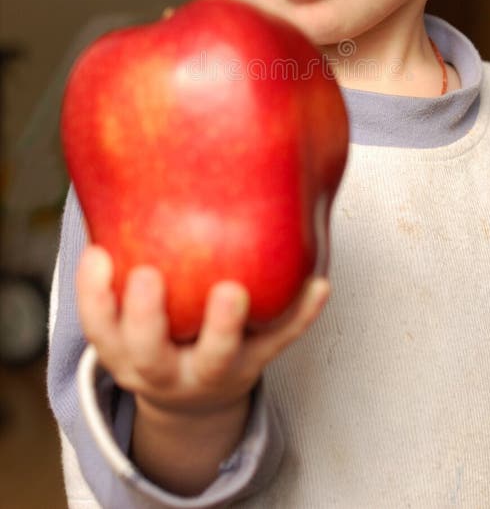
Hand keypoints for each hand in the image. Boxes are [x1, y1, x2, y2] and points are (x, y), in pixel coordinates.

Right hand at [77, 244, 329, 414]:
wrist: (196, 397)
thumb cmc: (162, 329)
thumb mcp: (130, 311)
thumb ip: (126, 252)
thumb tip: (118, 170)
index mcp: (128, 352)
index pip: (102, 329)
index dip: (94, 296)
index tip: (98, 254)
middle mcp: (166, 369)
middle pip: (150, 354)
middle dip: (146, 319)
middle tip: (147, 276)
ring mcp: (215, 370)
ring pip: (218, 358)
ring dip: (223, 326)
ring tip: (233, 291)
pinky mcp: (258, 361)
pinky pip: (281, 340)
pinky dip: (301, 315)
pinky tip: (318, 285)